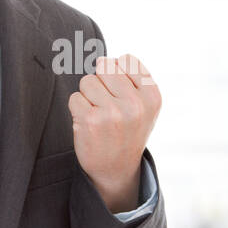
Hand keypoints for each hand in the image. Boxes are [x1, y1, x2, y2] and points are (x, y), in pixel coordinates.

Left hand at [68, 54, 160, 213]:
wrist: (116, 169)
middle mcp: (135, 104)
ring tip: (99, 115)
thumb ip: (132, 79)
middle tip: (106, 103)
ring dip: (88, 96)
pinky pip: (75, 98)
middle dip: (101, 81)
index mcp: (152, 96)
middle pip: (104, 66)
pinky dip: (77, 109)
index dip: (118, 73)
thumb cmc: (128, 130)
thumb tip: (101, 58)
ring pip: (87, 81)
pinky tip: (88, 124)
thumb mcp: (144, 106)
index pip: (126, 59)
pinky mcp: (90, 121)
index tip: (121, 93)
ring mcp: (113, 113)